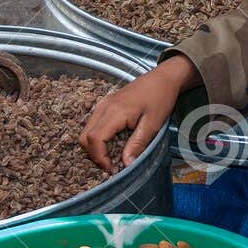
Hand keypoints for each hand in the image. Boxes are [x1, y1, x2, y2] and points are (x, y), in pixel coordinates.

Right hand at [80, 55, 199, 171]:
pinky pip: (93, 124)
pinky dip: (97, 137)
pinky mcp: (105, 104)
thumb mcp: (153, 125)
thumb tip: (126, 164)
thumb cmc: (160, 99)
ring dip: (94, 147)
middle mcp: (104, 107)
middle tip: (111, 165)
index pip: (95, 139)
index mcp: (114, 112)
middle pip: (85, 136)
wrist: (162, 78)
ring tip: (111, 156)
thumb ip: (138, 144)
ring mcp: (103, 104)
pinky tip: (112, 143)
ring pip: (86, 130)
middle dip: (94, 154)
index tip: (112, 169)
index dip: (99, 157)